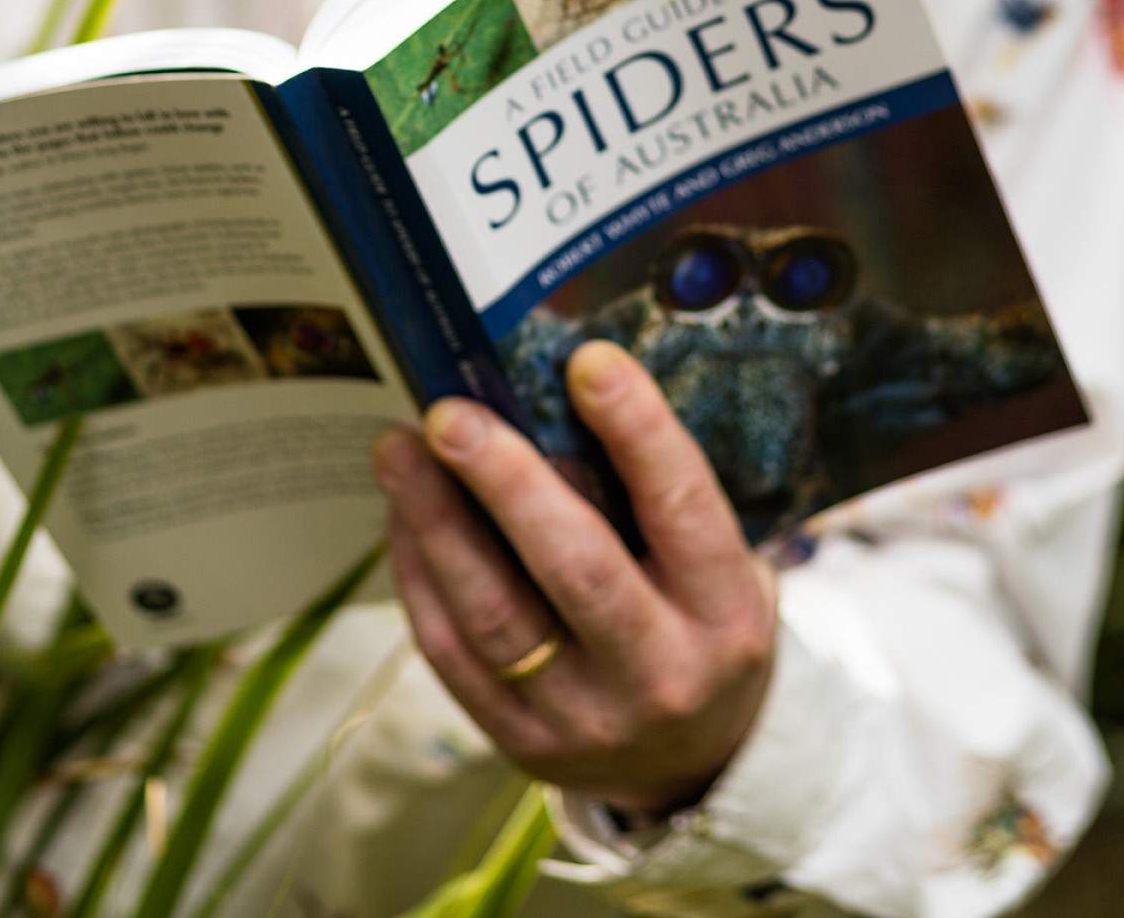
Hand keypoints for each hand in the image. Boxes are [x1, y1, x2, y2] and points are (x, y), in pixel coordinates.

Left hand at [373, 340, 777, 814]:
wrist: (693, 761)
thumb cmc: (696, 618)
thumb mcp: (712, 563)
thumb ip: (648, 497)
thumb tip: (548, 396)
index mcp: (725, 612)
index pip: (682, 507)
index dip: (638, 431)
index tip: (586, 361)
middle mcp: (661, 673)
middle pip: (577, 571)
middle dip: (507, 483)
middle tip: (453, 414)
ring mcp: (585, 720)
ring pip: (496, 616)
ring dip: (437, 523)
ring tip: (398, 449)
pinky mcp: (520, 742)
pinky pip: (453, 653)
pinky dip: (420, 575)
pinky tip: (402, 514)